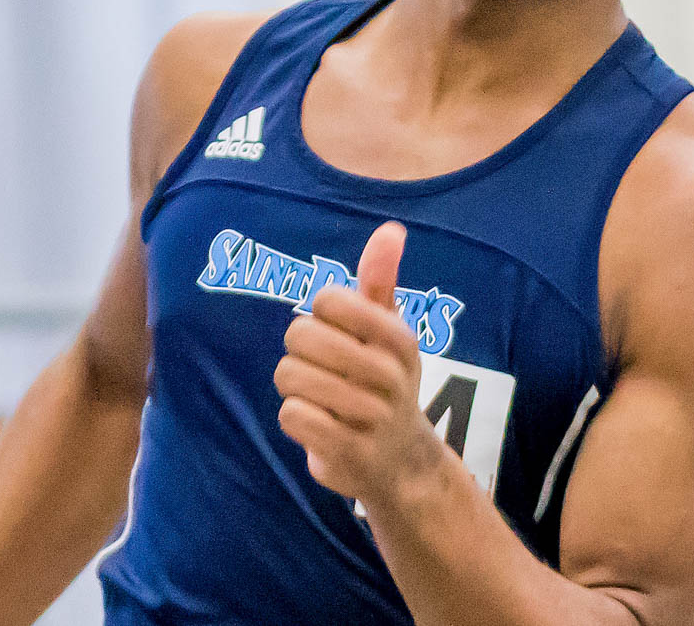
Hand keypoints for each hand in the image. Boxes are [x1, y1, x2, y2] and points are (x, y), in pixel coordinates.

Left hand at [275, 221, 448, 504]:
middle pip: (299, 335)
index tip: (339, 337)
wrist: (403, 464)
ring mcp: (372, 416)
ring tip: (321, 400)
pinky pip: (292, 416)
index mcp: (398, 338)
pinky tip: (320, 427)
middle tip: (322, 372)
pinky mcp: (348, 452)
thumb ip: (381, 279)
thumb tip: (390, 229)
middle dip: (298, 354)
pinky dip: (296, 420)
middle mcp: (390, 375)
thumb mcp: (390, 331)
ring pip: (290, 376)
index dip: (319, 316)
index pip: (329, 300)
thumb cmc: (386, 384)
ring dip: (295, 389)